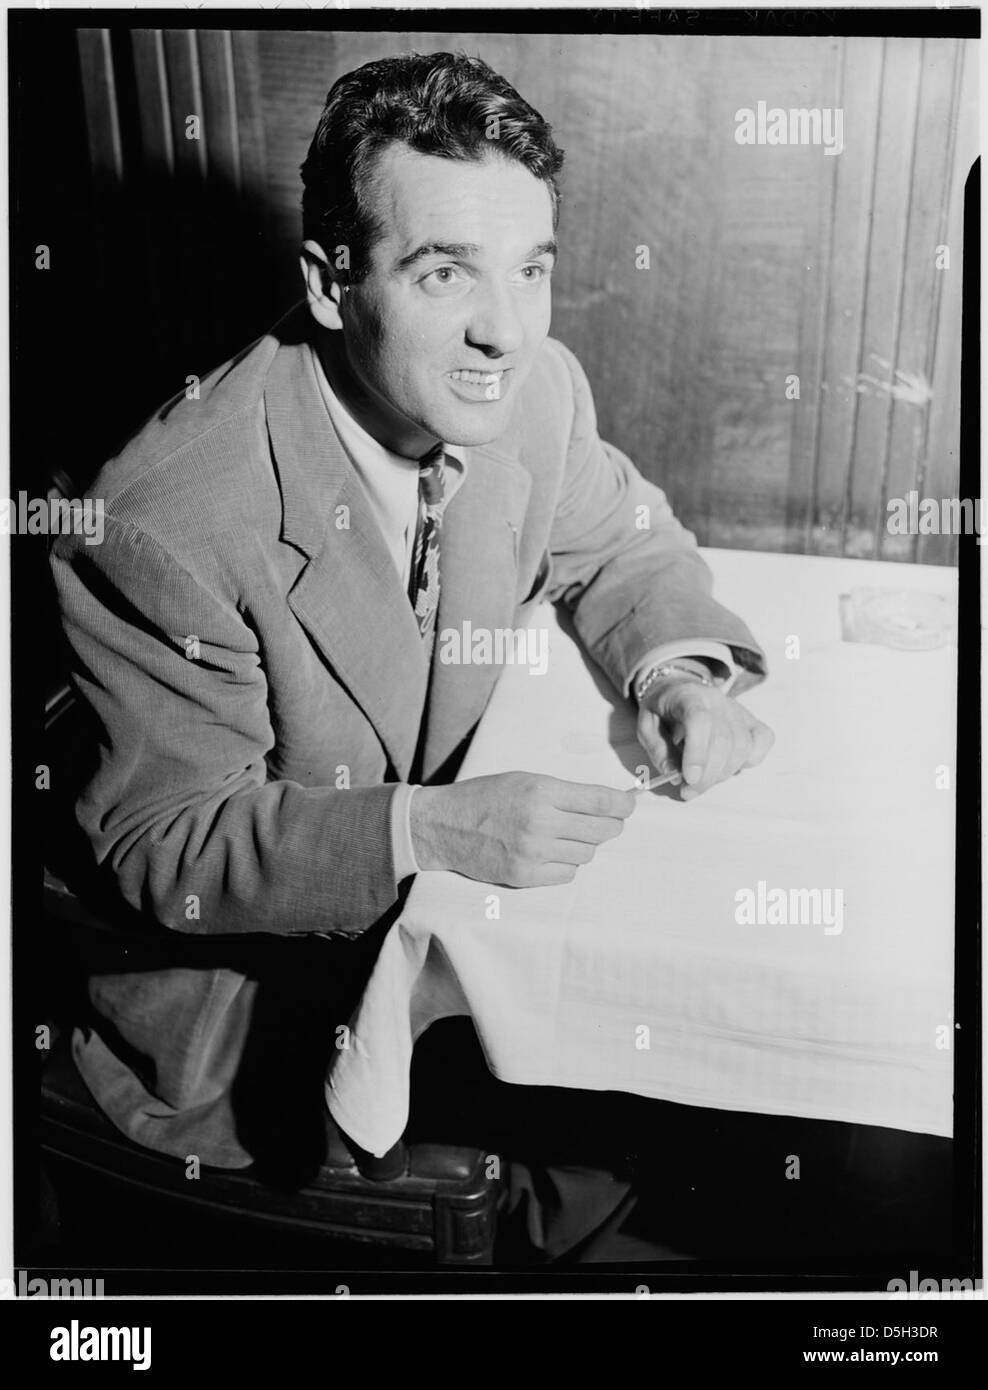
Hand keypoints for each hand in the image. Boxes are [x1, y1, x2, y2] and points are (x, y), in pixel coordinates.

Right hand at [410, 772, 636, 887]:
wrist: (444, 826)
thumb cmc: (486, 797)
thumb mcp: (525, 780)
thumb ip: (565, 793)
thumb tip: (609, 804)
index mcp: (542, 791)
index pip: (602, 802)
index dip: (623, 805)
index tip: (628, 805)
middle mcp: (540, 822)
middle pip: (602, 831)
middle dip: (610, 825)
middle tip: (606, 821)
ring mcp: (533, 853)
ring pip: (587, 854)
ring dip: (584, 845)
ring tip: (566, 836)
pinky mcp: (524, 876)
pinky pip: (567, 874)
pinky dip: (566, 864)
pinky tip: (551, 853)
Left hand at [636, 676, 773, 800]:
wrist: (680, 688)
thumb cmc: (662, 711)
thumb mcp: (646, 727)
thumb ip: (658, 751)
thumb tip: (675, 776)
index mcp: (687, 696)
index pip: (699, 720)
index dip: (697, 753)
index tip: (689, 779)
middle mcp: (717, 699)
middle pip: (723, 740)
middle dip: (707, 776)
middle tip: (688, 791)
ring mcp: (737, 708)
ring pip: (742, 746)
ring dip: (723, 773)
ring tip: (702, 782)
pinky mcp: (751, 719)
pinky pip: (763, 741)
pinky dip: (749, 760)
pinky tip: (728, 766)